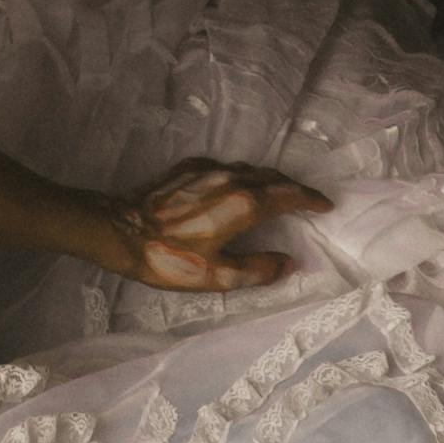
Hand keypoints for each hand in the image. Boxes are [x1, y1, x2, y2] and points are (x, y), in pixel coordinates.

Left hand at [90, 156, 332, 291]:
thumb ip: (257, 270)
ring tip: (276, 194)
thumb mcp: (216, 275)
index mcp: (243, 204)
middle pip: (272, 177)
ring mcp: (207, 169)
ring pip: (249, 170)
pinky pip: (225, 167)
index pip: (289, 195)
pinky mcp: (186, 167)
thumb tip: (289, 263)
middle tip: (305, 201)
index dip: (310, 200)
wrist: (118, 230)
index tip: (325, 205)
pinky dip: (241, 176)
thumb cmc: (167, 257)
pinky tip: (235, 187)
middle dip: (293, 188)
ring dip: (268, 180)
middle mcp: (230, 178)